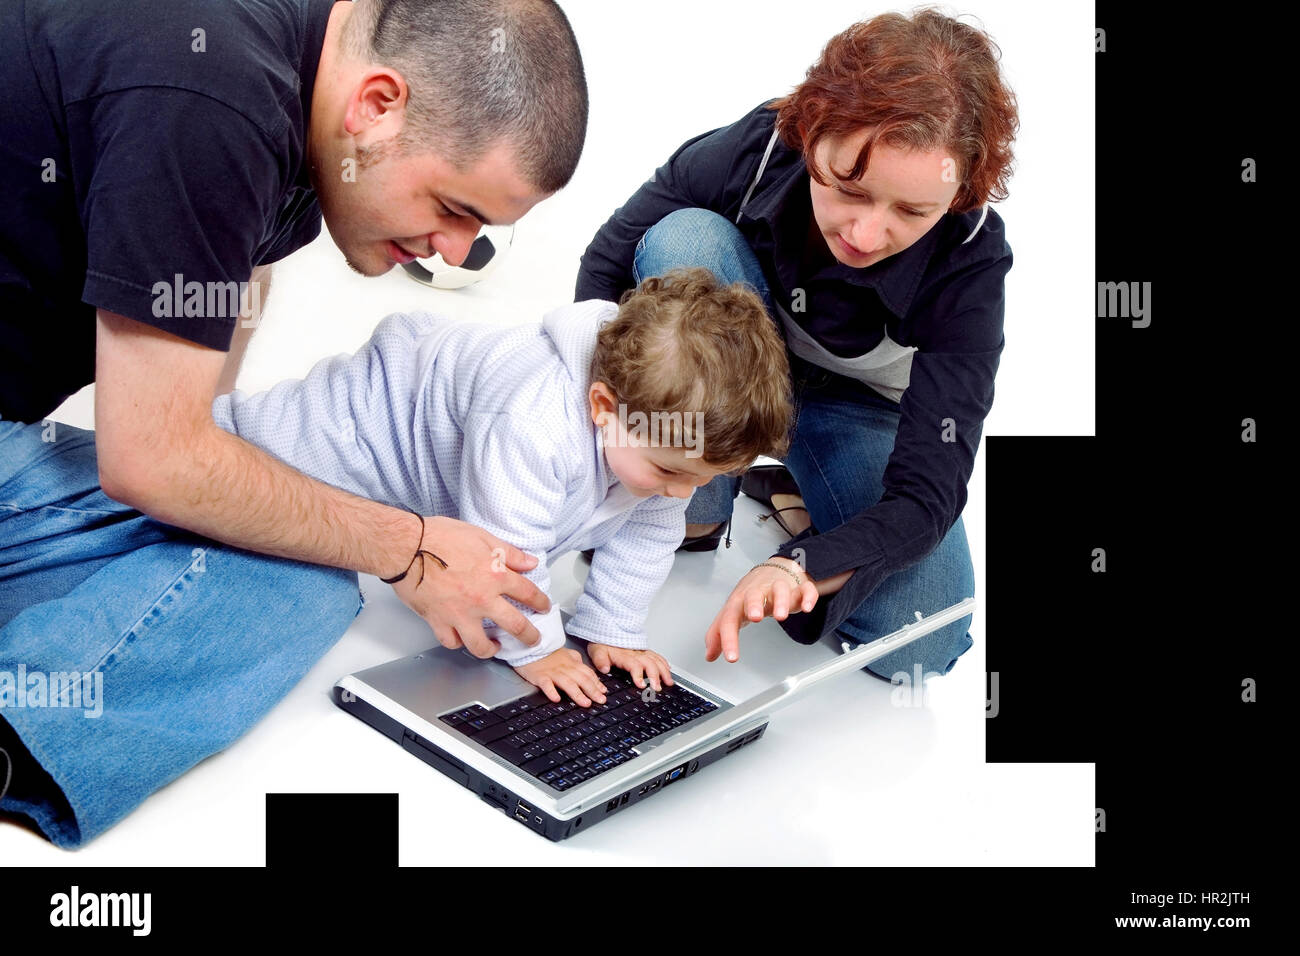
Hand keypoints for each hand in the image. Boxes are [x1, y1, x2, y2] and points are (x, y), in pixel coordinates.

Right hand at [390, 515, 550, 658]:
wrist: (406, 546)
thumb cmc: (439, 537)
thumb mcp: (481, 537)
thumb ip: (509, 553)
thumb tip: (530, 562)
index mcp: (495, 575)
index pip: (528, 593)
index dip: (540, 601)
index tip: (544, 606)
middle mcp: (481, 599)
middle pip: (515, 626)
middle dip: (529, 636)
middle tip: (534, 640)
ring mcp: (459, 614)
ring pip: (481, 645)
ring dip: (492, 649)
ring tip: (495, 647)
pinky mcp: (438, 621)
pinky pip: (451, 642)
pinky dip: (458, 643)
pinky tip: (462, 639)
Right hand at [514, 649, 609, 706]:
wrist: (528, 645)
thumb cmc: (545, 652)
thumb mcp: (564, 652)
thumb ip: (575, 659)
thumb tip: (584, 666)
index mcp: (571, 663)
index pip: (588, 673)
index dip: (597, 683)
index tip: (604, 692)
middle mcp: (564, 668)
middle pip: (582, 679)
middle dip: (593, 691)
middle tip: (601, 701)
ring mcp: (552, 672)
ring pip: (568, 683)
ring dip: (578, 694)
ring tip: (586, 703)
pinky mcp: (539, 676)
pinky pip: (546, 684)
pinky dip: (552, 691)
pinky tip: (557, 699)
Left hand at [587, 644, 673, 692]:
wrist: (606, 631)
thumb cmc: (602, 643)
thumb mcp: (596, 651)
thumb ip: (600, 660)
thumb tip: (604, 668)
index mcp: (624, 655)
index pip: (634, 664)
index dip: (639, 675)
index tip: (641, 685)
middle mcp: (635, 653)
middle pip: (649, 663)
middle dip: (655, 676)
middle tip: (657, 687)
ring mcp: (642, 651)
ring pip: (656, 660)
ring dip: (664, 671)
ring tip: (668, 682)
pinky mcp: (645, 651)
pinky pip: (657, 656)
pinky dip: (664, 663)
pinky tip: (668, 670)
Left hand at [704, 557, 818, 663]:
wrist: (772, 571)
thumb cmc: (751, 595)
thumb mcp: (733, 612)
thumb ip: (720, 633)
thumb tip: (709, 654)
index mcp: (739, 601)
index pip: (730, 619)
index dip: (729, 638)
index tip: (732, 657)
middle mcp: (758, 592)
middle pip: (753, 595)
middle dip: (754, 604)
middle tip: (755, 617)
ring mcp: (778, 588)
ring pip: (780, 589)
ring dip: (781, 601)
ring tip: (781, 616)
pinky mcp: (798, 588)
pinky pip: (805, 589)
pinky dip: (807, 596)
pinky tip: (806, 607)